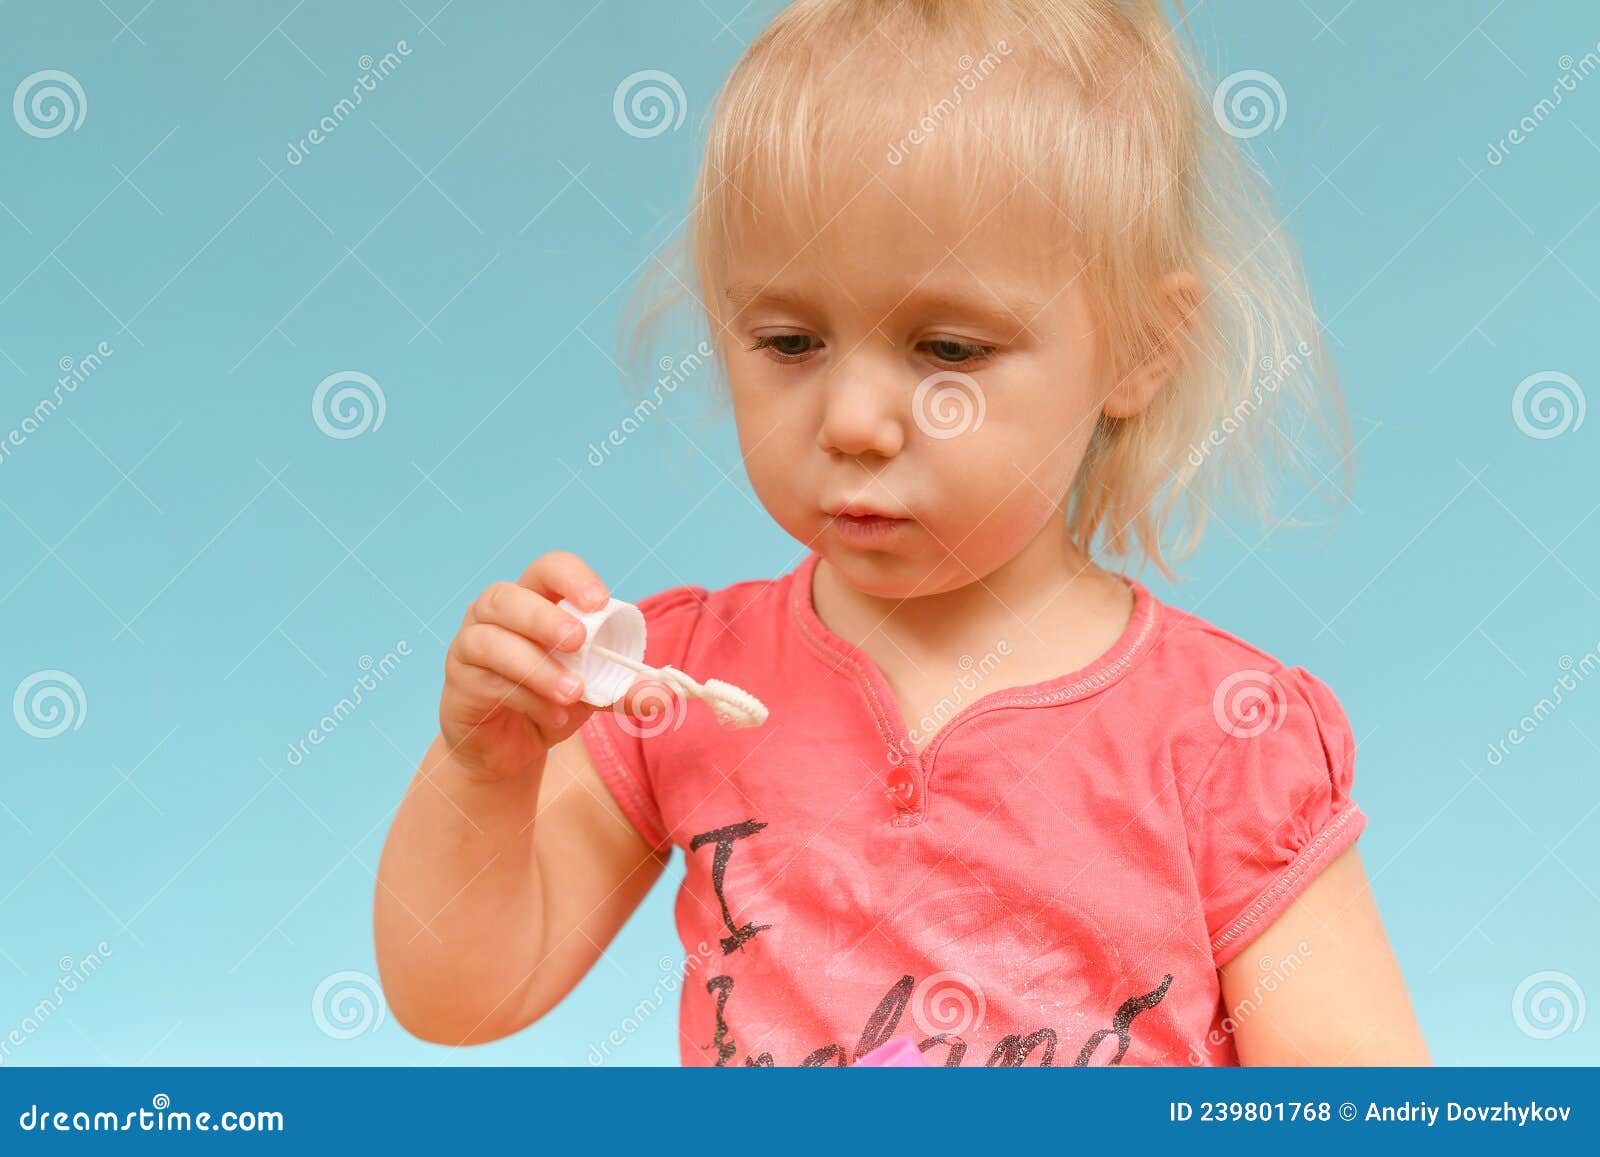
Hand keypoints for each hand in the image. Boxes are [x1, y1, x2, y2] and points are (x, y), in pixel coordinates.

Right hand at [440, 551, 661, 783]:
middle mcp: (495, 614)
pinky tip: (553, 716)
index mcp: (534, 599)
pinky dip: (526, 699)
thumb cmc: (552, 700)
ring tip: (573, 693)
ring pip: (491, 641)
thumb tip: (666, 697)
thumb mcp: (596, 693)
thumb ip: (627, 691)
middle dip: (544, 618)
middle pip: (507, 597)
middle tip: (577, 642)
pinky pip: (488, 682)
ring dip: (536, 667)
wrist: (510, 748)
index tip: (600, 602)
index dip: (572, 578)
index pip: (548, 568)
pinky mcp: (460, 682)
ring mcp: (470, 645)